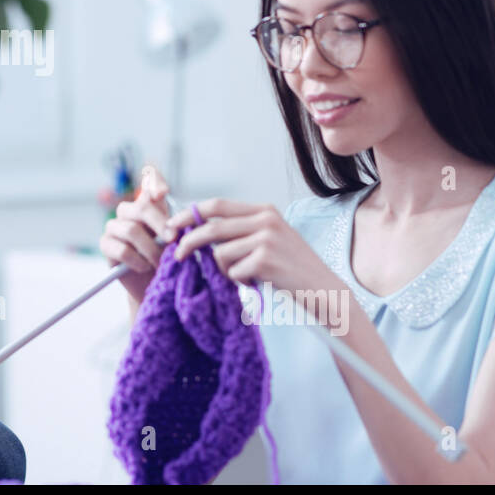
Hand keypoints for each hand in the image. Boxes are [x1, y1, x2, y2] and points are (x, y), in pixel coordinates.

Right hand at [99, 166, 175, 301]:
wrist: (152, 285)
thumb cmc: (165, 259)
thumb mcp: (175, 240)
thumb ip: (173, 225)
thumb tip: (174, 218)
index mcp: (147, 205)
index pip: (148, 182)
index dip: (154, 181)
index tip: (164, 193)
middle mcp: (128, 211)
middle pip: (140, 207)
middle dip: (160, 224)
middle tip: (173, 240)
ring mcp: (114, 227)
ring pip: (131, 230)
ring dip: (150, 249)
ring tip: (160, 261)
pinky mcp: (106, 245)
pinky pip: (122, 249)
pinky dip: (137, 260)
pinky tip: (144, 267)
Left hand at [164, 198, 334, 308]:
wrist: (322, 289)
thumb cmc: (290, 268)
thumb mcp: (268, 238)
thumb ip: (240, 231)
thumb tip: (197, 232)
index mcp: (264, 210)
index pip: (216, 205)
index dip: (190, 214)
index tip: (172, 225)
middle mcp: (265, 219)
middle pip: (211, 227)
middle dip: (188, 241)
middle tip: (177, 255)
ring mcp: (266, 238)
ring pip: (219, 253)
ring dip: (224, 270)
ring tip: (244, 276)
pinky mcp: (265, 260)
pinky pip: (232, 272)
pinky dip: (239, 282)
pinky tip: (257, 283)